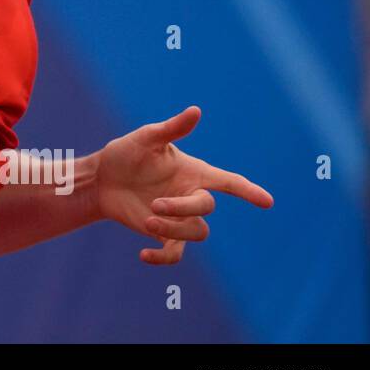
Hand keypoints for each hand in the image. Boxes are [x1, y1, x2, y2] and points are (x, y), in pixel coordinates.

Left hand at [93, 105, 273, 264]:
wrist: (102, 179)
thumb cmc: (126, 153)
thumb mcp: (146, 138)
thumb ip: (172, 129)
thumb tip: (196, 110)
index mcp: (193, 173)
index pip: (228, 181)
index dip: (248, 191)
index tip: (267, 202)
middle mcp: (191, 196)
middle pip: (206, 208)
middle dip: (183, 208)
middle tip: (154, 205)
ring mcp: (179, 217)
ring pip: (197, 233)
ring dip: (174, 231)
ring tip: (148, 222)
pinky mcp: (163, 235)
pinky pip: (174, 254)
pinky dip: (162, 258)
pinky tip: (143, 255)